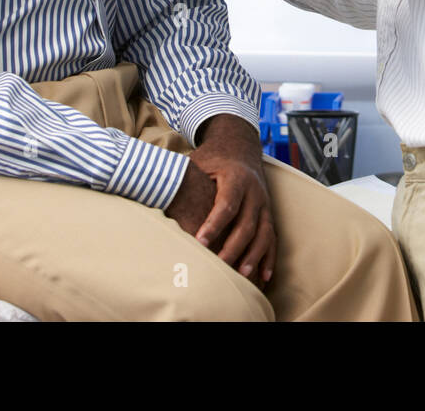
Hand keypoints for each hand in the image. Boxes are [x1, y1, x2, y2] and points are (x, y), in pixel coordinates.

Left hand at [174, 114, 275, 287]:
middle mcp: (255, 191)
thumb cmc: (212, 159)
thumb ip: (182, 179)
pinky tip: (263, 277)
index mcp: (237, 178)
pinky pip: (272, 238)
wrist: (239, 147)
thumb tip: (152, 194)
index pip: (227, 204)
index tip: (200, 242)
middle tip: (217, 266)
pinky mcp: (268, 214)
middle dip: (233, 247)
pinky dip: (269, 258)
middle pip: (247, 223)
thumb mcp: (198, 163)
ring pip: (264, 233)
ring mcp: (265, 204)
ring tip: (241, 275)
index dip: (214, 225)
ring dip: (254, 255)